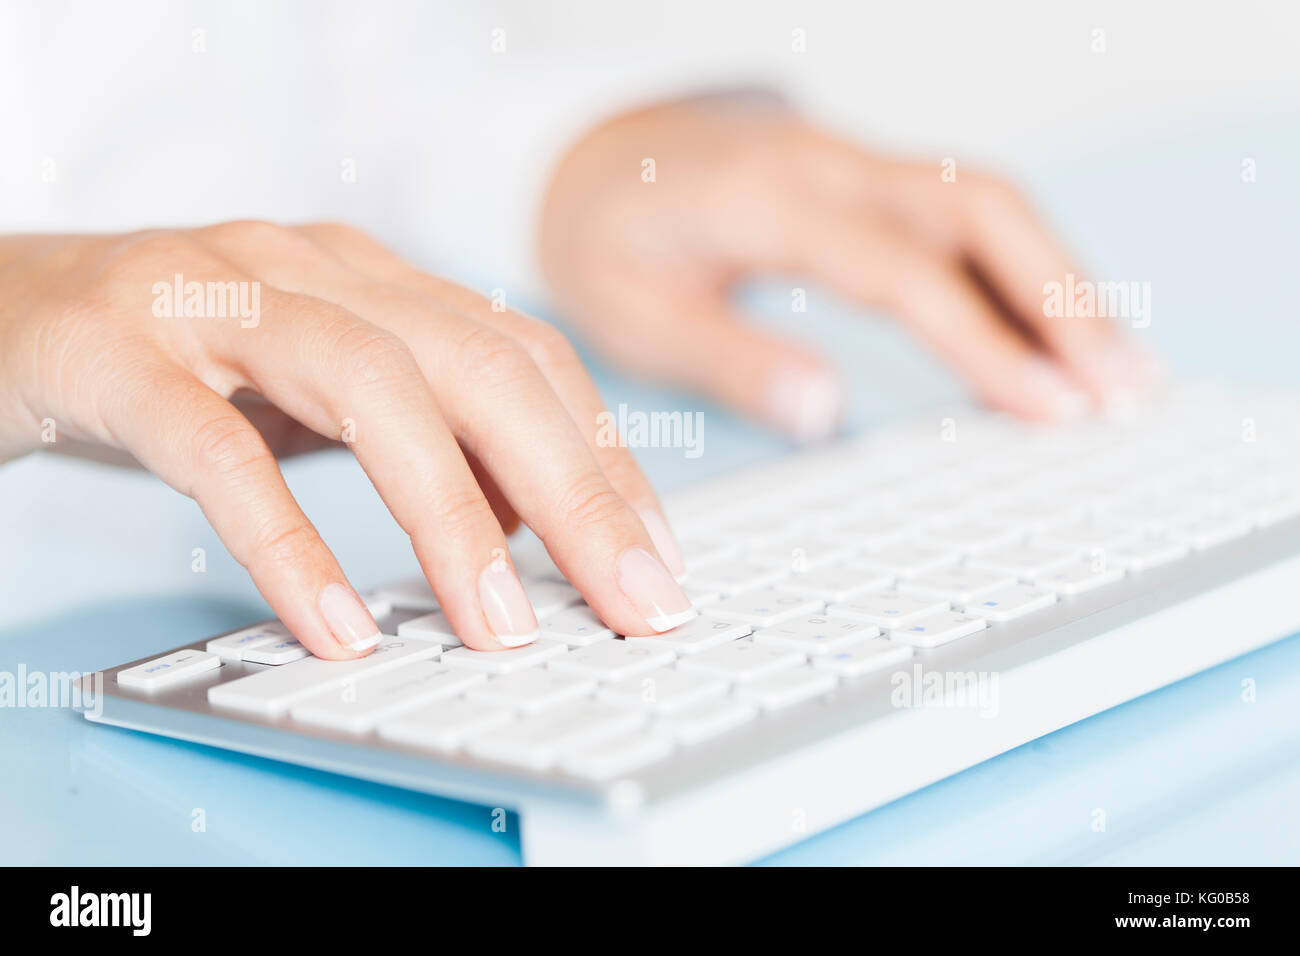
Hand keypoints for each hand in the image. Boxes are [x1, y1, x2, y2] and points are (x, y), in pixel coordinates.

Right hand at [0, 223, 691, 657]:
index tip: (656, 555)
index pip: (527, 357)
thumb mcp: (322, 392)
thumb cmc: (186, 361)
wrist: (3, 308)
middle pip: (482, 368)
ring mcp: (217, 300)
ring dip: (451, 518)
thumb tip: (535, 525)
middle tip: (633, 601)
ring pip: (371, 391)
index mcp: (378, 281)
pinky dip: (287, 544)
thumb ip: (424, 438)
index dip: (605, 456)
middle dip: (576, 493)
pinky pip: (217, 451)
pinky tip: (335, 628)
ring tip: (501, 627)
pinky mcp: (119, 350)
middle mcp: (317, 272)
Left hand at [539, 95, 1161, 438]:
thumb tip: (823, 409)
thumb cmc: (603, 236)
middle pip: (978, 209)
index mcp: (767, 200)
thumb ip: (722, 358)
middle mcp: (828, 166)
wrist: (584, 154)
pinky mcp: (866, 179)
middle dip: (1064, 299)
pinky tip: (1059, 326)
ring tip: (1124, 370)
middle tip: (1125, 392)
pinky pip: (965, 211)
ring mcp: (854, 163)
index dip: (984, 340)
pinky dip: (1026, 266)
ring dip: (1063, 280)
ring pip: (988, 203)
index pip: (903, 269)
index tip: (1050, 407)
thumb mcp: (628, 311)